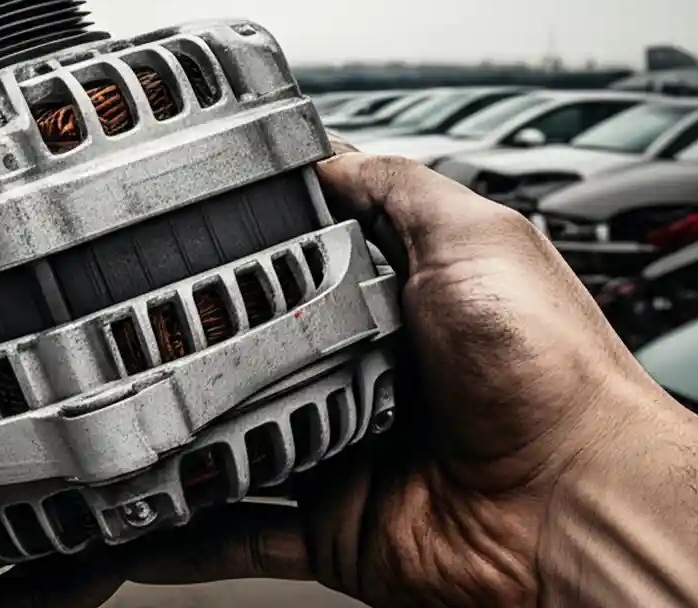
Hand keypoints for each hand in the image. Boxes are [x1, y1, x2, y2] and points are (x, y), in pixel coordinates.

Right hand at [11, 148, 681, 605]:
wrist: (576, 506)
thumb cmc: (549, 373)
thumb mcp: (475, 237)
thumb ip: (398, 190)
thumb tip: (330, 155)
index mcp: (397, 310)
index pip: (295, 275)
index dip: (241, 261)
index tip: (176, 246)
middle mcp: (366, 381)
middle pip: (255, 362)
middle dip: (199, 353)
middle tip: (126, 336)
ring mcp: (345, 454)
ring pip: (238, 447)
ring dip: (186, 442)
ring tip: (122, 420)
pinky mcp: (332, 526)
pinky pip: (245, 536)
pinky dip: (192, 541)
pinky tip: (146, 522)